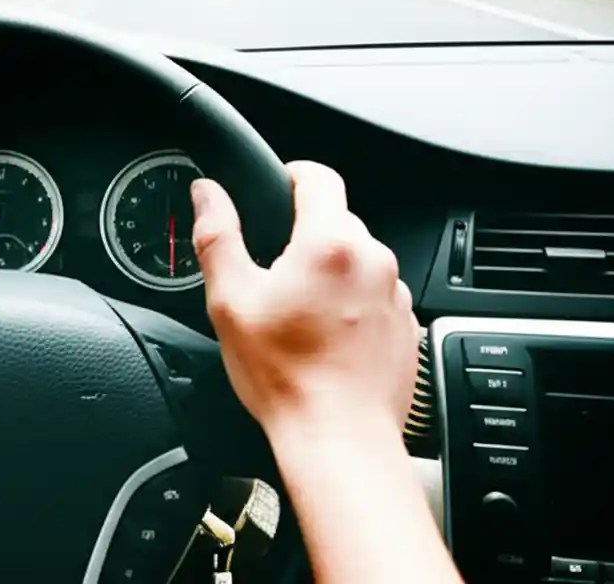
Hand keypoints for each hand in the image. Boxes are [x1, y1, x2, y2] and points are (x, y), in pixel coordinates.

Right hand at [191, 161, 418, 442]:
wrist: (339, 439)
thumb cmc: (287, 377)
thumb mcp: (230, 300)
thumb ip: (216, 236)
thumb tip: (207, 193)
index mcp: (329, 242)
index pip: (317, 176)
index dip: (292, 175)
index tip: (278, 186)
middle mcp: (373, 259)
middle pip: (337, 221)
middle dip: (305, 236)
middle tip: (273, 275)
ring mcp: (396, 293)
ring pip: (358, 262)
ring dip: (331, 274)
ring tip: (299, 316)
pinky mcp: (407, 326)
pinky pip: (376, 297)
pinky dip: (353, 307)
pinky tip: (326, 339)